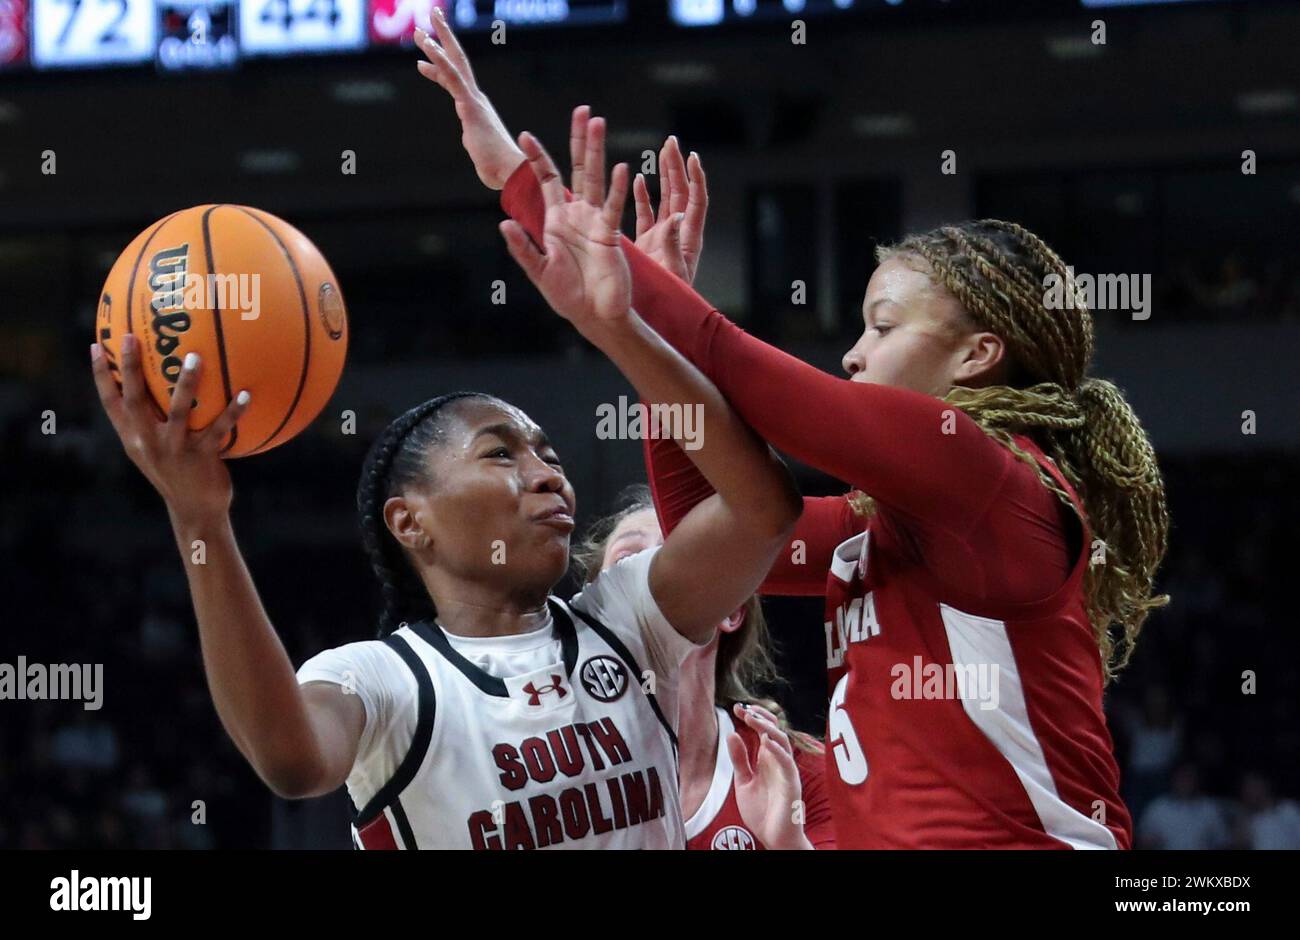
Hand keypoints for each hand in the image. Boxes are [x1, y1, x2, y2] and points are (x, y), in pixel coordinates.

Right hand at [91, 334, 248, 526]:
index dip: (101, 376)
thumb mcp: (155, 449)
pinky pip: (218, 429)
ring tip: (194, 357)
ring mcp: (175, 449)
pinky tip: (245, 394)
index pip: (111, 403)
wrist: (195, 510)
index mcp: (133, 437)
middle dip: (130, 368)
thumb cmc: (177, 471)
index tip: (98, 346)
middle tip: (132, 337)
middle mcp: (148, 441)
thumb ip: (152, 421)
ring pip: (178, 411)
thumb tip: (158, 383)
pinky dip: (233, 412)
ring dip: (186, 383)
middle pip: (135, 400)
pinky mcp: (202, 457)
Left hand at [415, 7, 524, 190]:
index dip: (437, 69)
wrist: (511, 173)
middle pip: (457, 60)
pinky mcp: (470, 105)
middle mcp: (476, 99)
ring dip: (436, 44)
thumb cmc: (498, 169)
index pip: (454, 82)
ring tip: (419, 29)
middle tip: (433, 15)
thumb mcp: (478, 151)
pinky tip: (429, 46)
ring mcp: (473, 100)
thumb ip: (473, 140)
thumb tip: (471, 140)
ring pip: (453, 64)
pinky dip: (440, 60)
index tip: (420, 63)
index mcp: (476, 108)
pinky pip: (453, 77)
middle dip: (444, 37)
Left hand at [499, 118, 631, 333]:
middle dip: (579, 140)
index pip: (546, 180)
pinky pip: (613, 208)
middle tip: (583, 110)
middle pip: (576, 168)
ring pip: (595, 178)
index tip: (525, 135)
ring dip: (596, 151)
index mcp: (555, 220)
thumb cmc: (566, 296)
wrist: (594, 314)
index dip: (537, 158)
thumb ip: (522, 248)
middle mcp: (576, 214)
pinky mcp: (610, 234)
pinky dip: (617, 189)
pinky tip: (622, 168)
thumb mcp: (538, 271)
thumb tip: (504, 224)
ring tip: (599, 123)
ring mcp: (594, 221)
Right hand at [633, 135, 707, 284]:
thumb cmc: (670, 297)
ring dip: (662, 176)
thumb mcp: (672, 270)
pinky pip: (646, 214)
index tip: (691, 157)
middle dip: (676, 167)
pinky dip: (643, 197)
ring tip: (659, 153)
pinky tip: (639, 181)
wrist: (658, 314)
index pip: (695, 200)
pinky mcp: (648, 243)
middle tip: (671, 143)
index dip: (695, 178)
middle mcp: (678, 232)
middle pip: (680, 193)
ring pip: (664, 199)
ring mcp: (663, 236)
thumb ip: (672, 243)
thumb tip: (675, 216)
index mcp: (688, 237)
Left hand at [729, 703, 811, 849]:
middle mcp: (778, 761)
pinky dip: (779, 751)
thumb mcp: (744, 782)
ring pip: (783, 742)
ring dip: (768, 729)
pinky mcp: (791, 785)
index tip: (737, 708)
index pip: (762, 731)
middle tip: (744, 709)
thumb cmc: (762, 811)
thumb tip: (732, 734)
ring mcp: (786, 771)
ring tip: (753, 719)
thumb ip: (740, 760)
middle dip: (761, 717)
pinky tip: (767, 742)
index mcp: (767, 759)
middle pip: (774, 731)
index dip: (752, 717)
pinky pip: (788, 764)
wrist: (774, 838)